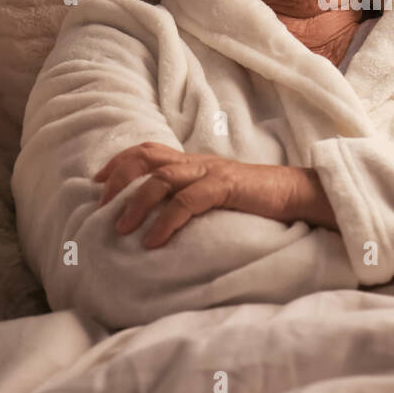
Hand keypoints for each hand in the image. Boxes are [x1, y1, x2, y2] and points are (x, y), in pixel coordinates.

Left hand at [92, 141, 297, 248]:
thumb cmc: (257, 201)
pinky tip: (153, 241)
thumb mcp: (217, 196)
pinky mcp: (227, 187)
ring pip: (163, 178)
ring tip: (120, 228)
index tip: (97, 183)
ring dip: (136, 203)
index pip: (149, 151)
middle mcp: (199, 162)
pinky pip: (189, 201)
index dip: (120, 163)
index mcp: (194, 163)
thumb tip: (160, 221)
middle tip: (101, 207)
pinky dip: (166, 221)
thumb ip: (191, 199)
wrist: (296, 194)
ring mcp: (212, 172)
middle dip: (119, 179)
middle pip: (148, 158)